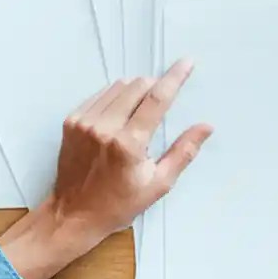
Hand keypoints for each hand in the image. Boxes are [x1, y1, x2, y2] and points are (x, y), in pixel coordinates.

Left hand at [0, 59, 213, 278]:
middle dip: (155, 86)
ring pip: (118, 86)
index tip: (186, 63)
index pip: (157, 99)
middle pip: (137, 86)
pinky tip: (119, 115)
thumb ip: (183, 151)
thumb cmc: (118, 204)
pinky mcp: (72, 121)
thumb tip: (205, 127)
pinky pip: (99, 95)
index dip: (175, 77)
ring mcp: (84, 122)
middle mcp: (104, 128)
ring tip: (139, 113)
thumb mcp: (158, 184)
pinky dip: (114, 97)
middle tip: (161, 102)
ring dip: (134, 91)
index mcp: (129, 144)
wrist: (71, 215)